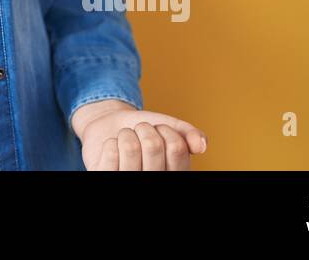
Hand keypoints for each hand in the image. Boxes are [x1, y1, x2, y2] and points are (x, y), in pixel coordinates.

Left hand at [73, 100, 206, 169]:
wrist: (112, 127)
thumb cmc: (144, 131)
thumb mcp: (170, 127)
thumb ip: (188, 134)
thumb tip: (201, 145)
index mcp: (175, 173)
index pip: (177, 147)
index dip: (165, 130)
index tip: (159, 131)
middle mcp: (154, 182)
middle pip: (153, 144)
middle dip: (144, 128)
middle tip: (140, 133)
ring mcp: (129, 182)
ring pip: (131, 146)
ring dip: (127, 134)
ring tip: (126, 140)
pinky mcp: (107, 178)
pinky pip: (111, 151)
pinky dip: (111, 141)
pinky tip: (114, 148)